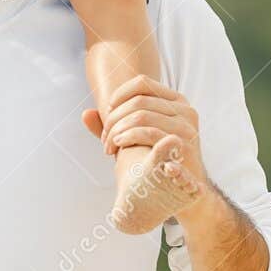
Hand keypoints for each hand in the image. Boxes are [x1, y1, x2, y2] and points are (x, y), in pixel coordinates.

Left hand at [83, 74, 206, 179]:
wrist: (182, 187)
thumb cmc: (156, 159)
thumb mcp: (135, 138)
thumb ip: (113, 126)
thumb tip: (84, 113)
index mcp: (176, 102)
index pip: (142, 83)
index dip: (119, 95)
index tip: (108, 112)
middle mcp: (185, 110)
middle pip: (138, 101)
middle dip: (114, 119)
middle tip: (105, 139)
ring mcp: (186, 126)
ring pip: (140, 115)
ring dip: (117, 131)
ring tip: (109, 147)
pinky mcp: (184, 144)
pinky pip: (148, 132)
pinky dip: (127, 137)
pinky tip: (118, 146)